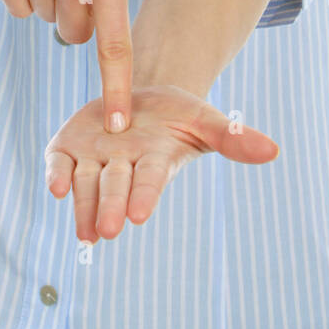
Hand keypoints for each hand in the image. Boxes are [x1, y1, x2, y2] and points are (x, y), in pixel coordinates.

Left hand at [44, 85, 279, 242]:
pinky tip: (55, 188)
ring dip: (84, 205)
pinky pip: (60, 163)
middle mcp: (121, 166)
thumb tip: (274, 150)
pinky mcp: (69, 146)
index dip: (143, 195)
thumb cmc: (177, 115)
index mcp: (154, 161)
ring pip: (86, 182)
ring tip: (85, 231)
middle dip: (110, 207)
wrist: (140, 96)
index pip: (149, 180)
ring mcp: (93, 157)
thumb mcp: (205, 119)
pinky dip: (55, 173)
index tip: (137, 215)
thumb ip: (232, 136)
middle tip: (107, 232)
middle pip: (114, 187)